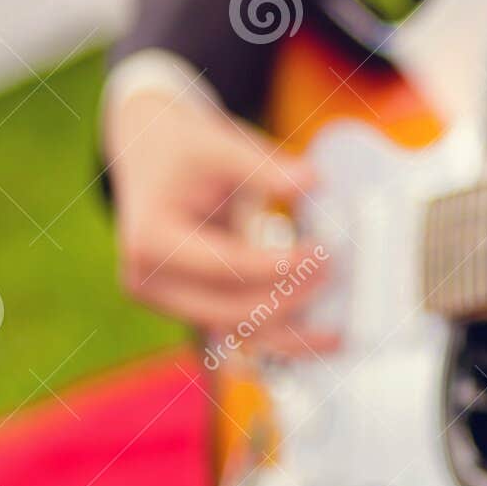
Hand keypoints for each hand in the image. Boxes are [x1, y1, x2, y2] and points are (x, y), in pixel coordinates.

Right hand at [104, 89, 335, 353]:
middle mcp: (150, 281)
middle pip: (227, 309)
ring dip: (287, 335)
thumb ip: (265, 169)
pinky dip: (278, 334)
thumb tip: (312, 182)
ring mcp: (171, 300)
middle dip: (285, 300)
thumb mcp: (220, 147)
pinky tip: (318, 338)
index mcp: (151, 241)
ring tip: (336, 335)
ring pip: (235, 331)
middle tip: (331, 275)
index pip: (223, 266)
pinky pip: (239, 327)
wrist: (153, 154)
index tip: (319, 254)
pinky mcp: (193, 304)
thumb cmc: (186, 149)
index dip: (275, 267)